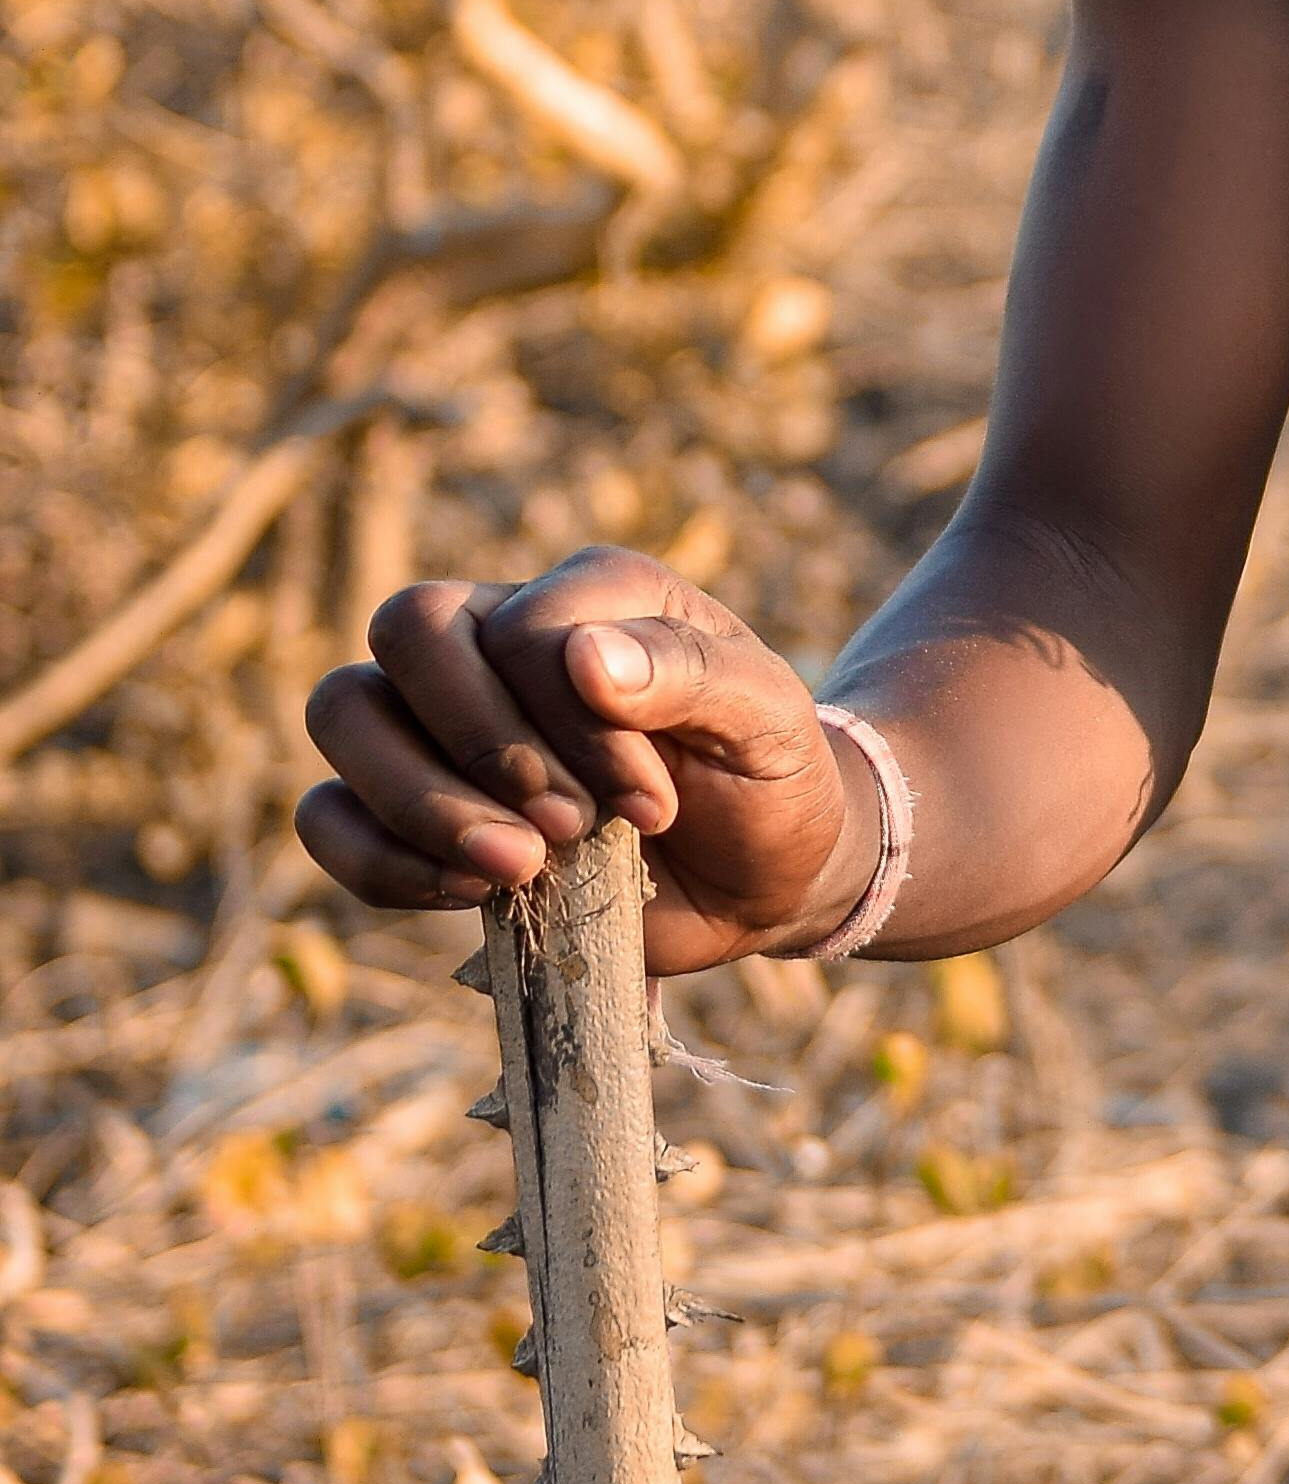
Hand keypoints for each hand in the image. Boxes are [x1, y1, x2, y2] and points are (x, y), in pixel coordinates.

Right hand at [299, 551, 873, 976]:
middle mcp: (498, 632)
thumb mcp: (768, 719)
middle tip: (570, 830)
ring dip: (420, 802)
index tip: (652, 803)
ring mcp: (440, 718)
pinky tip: (469, 891)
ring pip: (344, 710)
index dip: (570, 724)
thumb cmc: (768, 775)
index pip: (521, 625)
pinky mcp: (411, 809)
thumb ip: (687, 672)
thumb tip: (576, 656)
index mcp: (589, 593)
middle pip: (404, 630)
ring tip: (521, 869)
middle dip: (481, 749)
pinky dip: (380, 862)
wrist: (764, 870)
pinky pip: (326, 816)